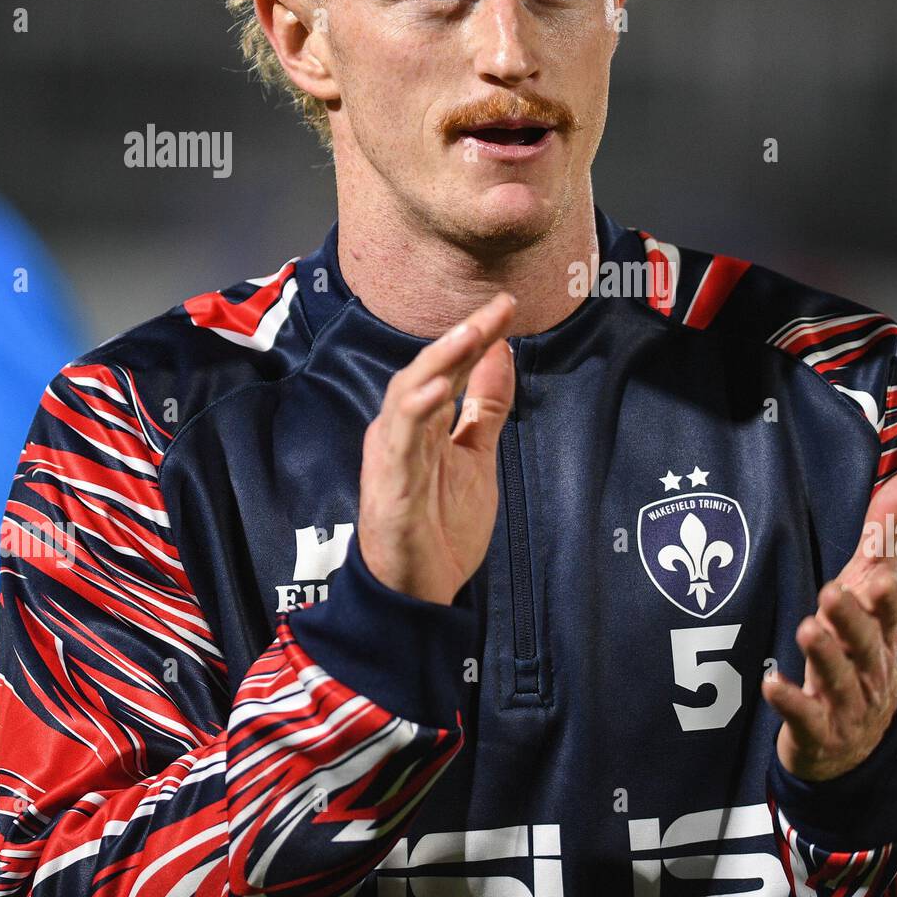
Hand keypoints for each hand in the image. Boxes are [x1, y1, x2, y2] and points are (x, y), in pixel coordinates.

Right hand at [356, 291, 516, 604]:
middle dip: (461, 336)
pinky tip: (438, 388)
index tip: (508, 305)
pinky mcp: (388, 485)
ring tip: (470, 334)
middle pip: (428, 370)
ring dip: (439, 361)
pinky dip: (416, 410)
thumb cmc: (439, 525)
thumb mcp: (476, 456)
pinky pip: (399, 440)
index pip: (450, 367)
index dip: (477, 335)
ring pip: (407, 393)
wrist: (418, 591)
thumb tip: (501, 354)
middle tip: (496, 308)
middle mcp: (402, 431)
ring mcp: (392, 455)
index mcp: (422, 423)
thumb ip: (484, 407)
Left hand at [761, 464, 896, 780]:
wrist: (857, 745)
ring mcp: (845, 703)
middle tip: (832, 593)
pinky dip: (790, 702)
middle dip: (852, 621)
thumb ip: (888, 530)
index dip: (885, 596)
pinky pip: (805, 718)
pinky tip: (770, 682)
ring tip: (808, 628)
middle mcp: (869, 667)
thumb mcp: (873, 589)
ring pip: (837, 679)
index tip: (881, 575)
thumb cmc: (860, 647)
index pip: (889, 611)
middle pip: (864, 644)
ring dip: (824, 656)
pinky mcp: (817, 732)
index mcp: (882, 632)